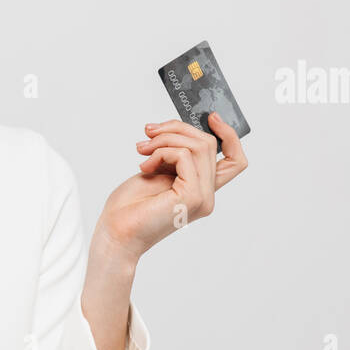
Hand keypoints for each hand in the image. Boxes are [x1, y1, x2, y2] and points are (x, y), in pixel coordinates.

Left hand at [95, 111, 248, 262]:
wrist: (115, 233)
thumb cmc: (129, 207)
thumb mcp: (156, 171)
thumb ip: (174, 155)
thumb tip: (178, 130)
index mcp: (200, 189)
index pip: (234, 161)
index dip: (228, 135)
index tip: (211, 117)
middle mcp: (206, 195)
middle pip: (208, 143)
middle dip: (176, 129)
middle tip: (148, 133)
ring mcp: (202, 197)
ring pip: (199, 145)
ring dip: (165, 139)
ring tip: (142, 150)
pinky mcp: (192, 197)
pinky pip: (185, 155)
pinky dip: (162, 152)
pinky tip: (145, 165)